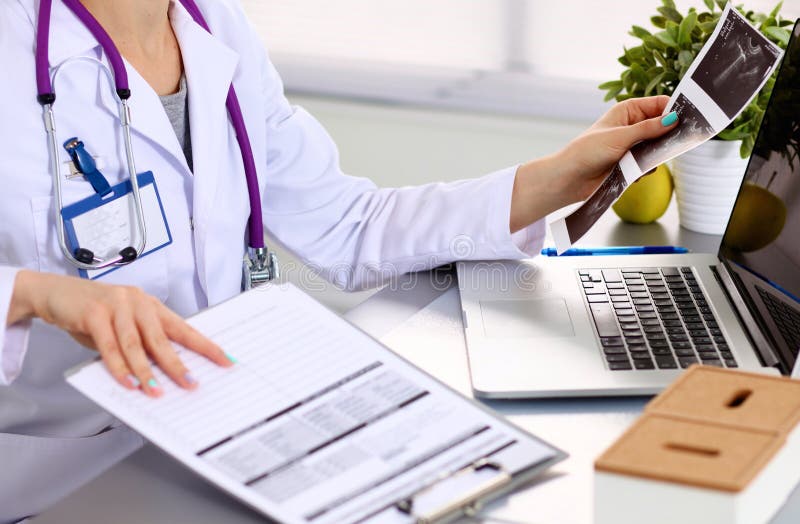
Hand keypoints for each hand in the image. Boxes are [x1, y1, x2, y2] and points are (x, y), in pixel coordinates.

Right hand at [7, 270, 232, 396]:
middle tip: (191, 384)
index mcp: (151, 306)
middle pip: (163, 339)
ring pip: (136, 344)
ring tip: (157, 391)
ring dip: (147, 371)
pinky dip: (119, 367)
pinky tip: (127, 382)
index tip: (225, 360)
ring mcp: (117, 306)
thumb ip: (142, 343)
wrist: (55, 292)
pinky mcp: (94, 313)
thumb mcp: (124, 325)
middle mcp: (138, 302)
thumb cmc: (93, 312)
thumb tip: (165, 371)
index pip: (184, 328)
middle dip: (178, 364)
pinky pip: (109, 346)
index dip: (205, 346)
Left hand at [509, 96, 677, 231]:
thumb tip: (674, 120)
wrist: (570, 178)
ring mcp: (633, 144)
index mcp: (628, 110)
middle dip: (667, 135)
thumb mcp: (620, 137)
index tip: (690, 119)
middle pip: (663, 125)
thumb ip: (648, 129)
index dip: (675, 110)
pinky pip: (649, 164)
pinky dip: (646, 168)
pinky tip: (635, 172)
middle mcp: (633, 125)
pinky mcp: (631, 163)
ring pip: (658, 147)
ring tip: (643, 160)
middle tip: (673, 143)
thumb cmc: (588, 151)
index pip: (660, 104)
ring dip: (655, 155)